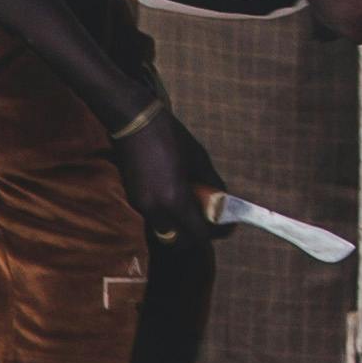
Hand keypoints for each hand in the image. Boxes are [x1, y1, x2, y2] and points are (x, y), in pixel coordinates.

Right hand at [110, 109, 219, 244]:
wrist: (134, 122)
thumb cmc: (171, 136)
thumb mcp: (199, 158)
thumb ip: (212, 183)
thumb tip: (223, 199)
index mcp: (174, 199)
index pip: (198, 234)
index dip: (216, 233)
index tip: (228, 226)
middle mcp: (155, 209)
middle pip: (179, 240)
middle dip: (197, 235)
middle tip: (211, 221)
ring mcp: (141, 205)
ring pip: (164, 230)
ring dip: (181, 225)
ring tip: (194, 206)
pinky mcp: (132, 198)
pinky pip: (154, 216)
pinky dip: (168, 214)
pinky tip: (176, 195)